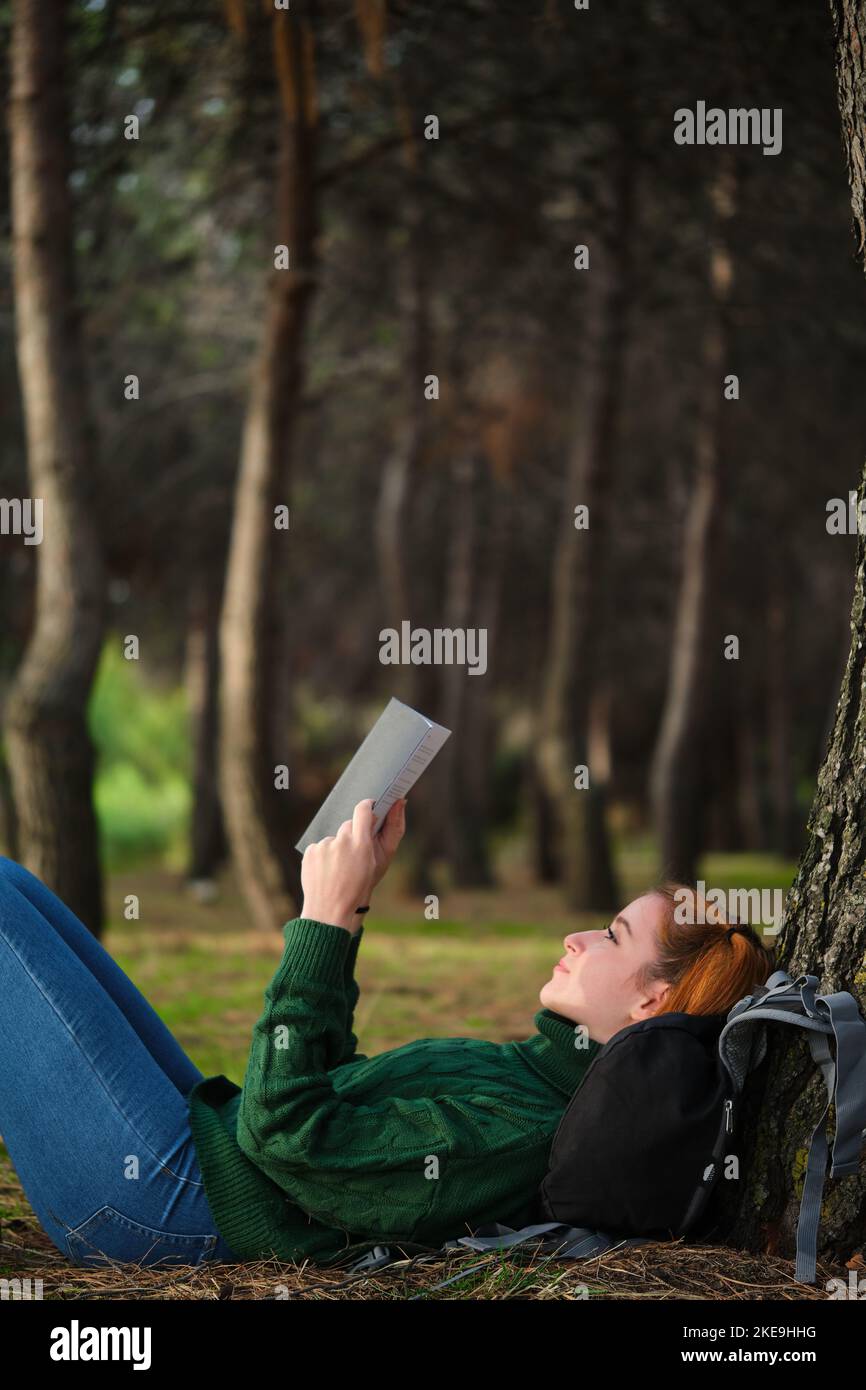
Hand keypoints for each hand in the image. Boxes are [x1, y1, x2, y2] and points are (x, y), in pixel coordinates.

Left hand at [300, 797, 405, 931]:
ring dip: (336, 849)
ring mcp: (323, 846)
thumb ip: (388, 832)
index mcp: (361, 845)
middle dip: (352, 836)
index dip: (367, 806)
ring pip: (333, 839)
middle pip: (348, 826)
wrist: (329, 911)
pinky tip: (326, 872)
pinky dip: (323, 857)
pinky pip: (319, 848)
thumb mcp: (378, 863)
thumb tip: (400, 802)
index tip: (369, 807)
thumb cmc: (358, 888)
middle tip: (353, 856)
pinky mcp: (310, 852)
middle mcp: (341, 842)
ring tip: (338, 871)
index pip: (363, 811)